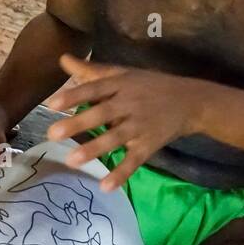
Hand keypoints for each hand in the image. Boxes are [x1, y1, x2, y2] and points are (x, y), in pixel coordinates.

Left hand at [46, 55, 207, 190]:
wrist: (192, 101)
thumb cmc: (150, 86)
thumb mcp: (123, 73)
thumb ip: (91, 70)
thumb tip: (62, 58)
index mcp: (120, 85)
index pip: (94, 89)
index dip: (74, 96)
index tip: (52, 104)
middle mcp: (129, 104)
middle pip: (102, 113)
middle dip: (78, 124)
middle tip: (52, 134)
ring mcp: (140, 126)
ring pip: (116, 138)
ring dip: (94, 149)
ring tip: (71, 160)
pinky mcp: (149, 144)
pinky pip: (134, 160)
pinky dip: (122, 173)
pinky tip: (105, 186)